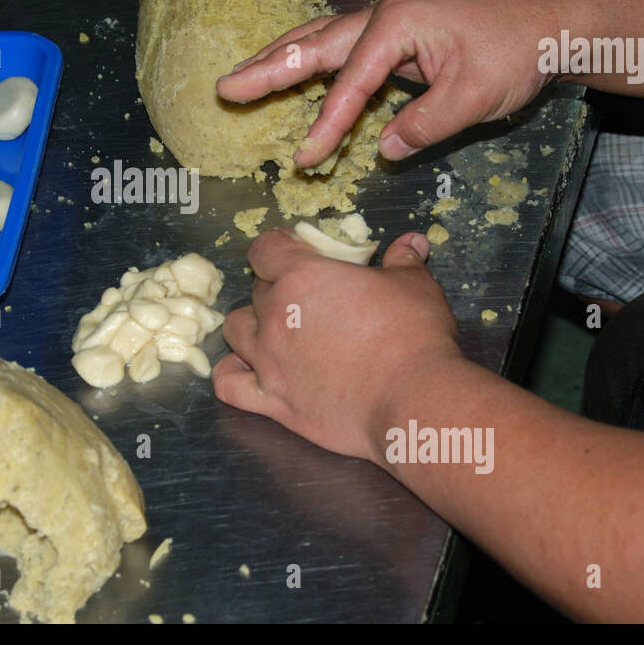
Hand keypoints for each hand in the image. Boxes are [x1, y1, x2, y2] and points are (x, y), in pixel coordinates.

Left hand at [212, 230, 461, 461]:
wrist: (410, 401)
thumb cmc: (412, 337)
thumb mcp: (414, 287)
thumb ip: (404, 261)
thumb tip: (411, 243)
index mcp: (301, 277)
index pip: (265, 249)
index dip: (277, 246)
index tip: (293, 250)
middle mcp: (275, 316)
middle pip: (257, 290)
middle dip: (277, 287)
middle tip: (306, 297)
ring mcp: (268, 360)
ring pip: (236, 330)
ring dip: (252, 325)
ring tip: (276, 330)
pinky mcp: (272, 400)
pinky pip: (228, 384)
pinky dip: (233, 374)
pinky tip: (248, 370)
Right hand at [217, 0, 558, 165]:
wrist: (551, 21)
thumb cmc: (516, 51)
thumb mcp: (473, 97)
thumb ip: (424, 125)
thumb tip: (385, 152)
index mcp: (396, 24)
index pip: (350, 83)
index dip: (327, 125)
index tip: (307, 159)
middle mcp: (381, 15)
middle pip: (312, 43)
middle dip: (267, 68)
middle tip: (225, 87)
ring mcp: (385, 19)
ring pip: (319, 38)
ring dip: (279, 59)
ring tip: (241, 78)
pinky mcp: (392, 32)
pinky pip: (338, 46)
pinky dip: (308, 60)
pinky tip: (289, 73)